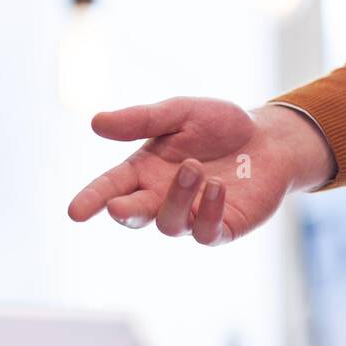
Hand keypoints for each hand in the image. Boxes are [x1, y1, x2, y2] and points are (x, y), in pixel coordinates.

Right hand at [67, 98, 334, 243]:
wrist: (270, 139)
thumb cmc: (220, 126)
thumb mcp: (180, 112)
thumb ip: (141, 120)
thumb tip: (95, 122)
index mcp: (144, 171)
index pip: (110, 188)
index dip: (91, 199)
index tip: (75, 212)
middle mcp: (161, 197)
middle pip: (134, 214)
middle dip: (123, 212)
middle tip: (116, 206)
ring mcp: (191, 216)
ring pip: (169, 223)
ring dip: (177, 198)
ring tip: (195, 168)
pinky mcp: (221, 227)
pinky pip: (205, 232)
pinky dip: (208, 212)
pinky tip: (217, 187)